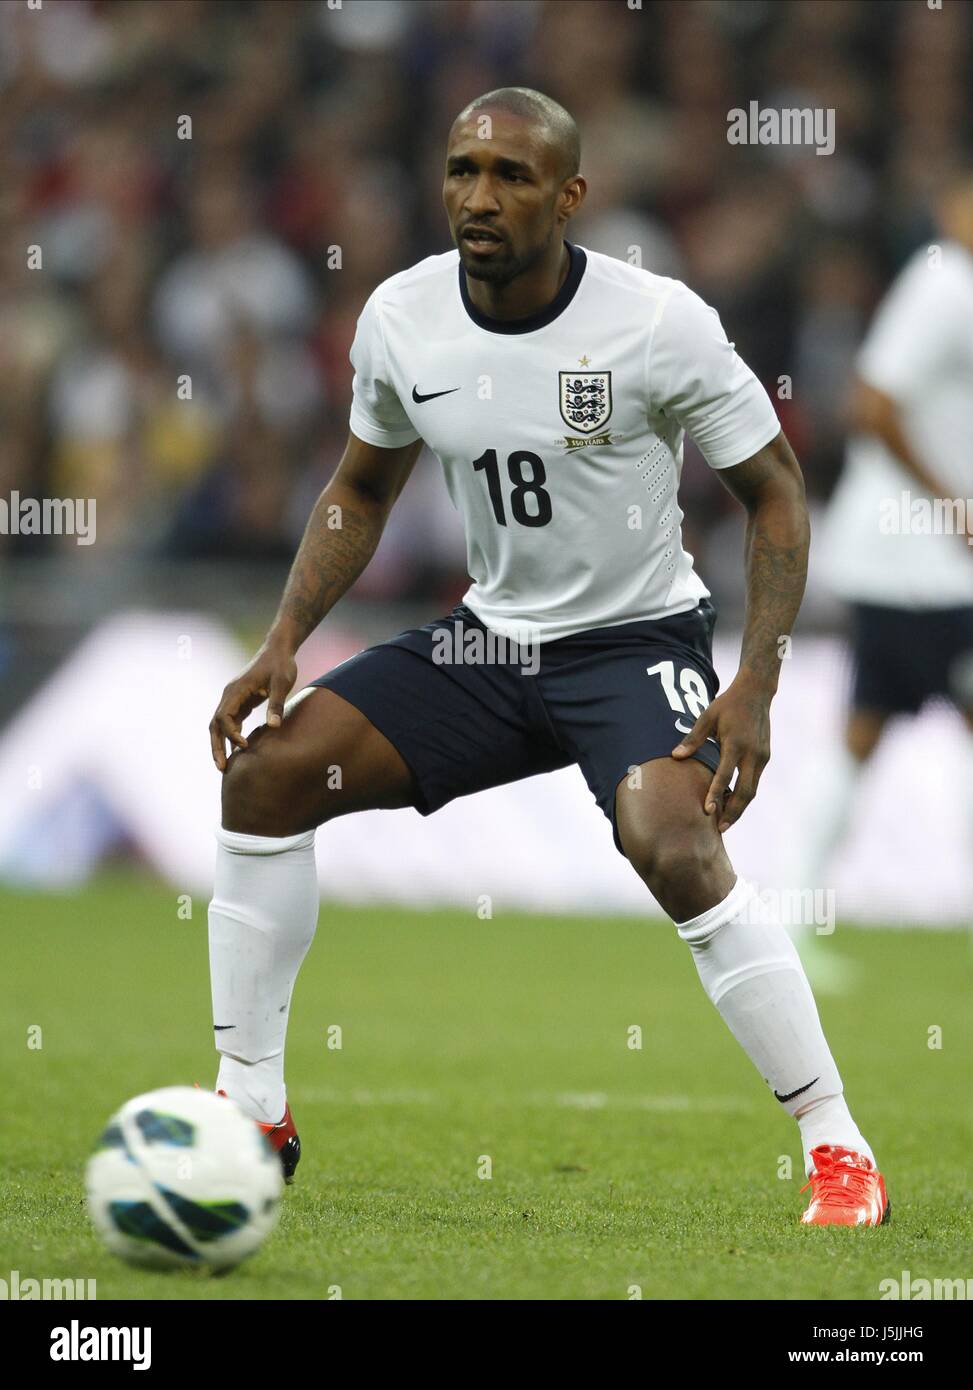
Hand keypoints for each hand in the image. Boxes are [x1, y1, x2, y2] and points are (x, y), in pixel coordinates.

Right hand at [209, 641, 297, 771]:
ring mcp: (234, 699)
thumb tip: (273, 726)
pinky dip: (232, 736)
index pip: (224, 717)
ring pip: (220, 725)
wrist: (278, 650)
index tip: (244, 745)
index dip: (231, 734)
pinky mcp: (241, 702)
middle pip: (215, 724)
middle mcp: (230, 695)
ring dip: (221, 744)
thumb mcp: (282, 682)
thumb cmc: (281, 664)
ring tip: (225, 766)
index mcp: (236, 690)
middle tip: (221, 767)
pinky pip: (231, 722)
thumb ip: (277, 703)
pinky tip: (238, 751)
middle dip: (216, 746)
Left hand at [671, 672, 772, 831]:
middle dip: (733, 812)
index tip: (708, 811)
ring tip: (726, 821)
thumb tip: (675, 757)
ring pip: (753, 790)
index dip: (716, 794)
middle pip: (745, 791)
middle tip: (720, 828)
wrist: (756, 693)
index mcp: (736, 743)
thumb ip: (693, 739)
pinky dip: (744, 795)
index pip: (725, 775)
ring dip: (740, 807)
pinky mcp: (765, 757)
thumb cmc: (727, 704)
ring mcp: (762, 756)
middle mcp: (752, 753)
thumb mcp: (707, 717)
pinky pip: (755, 781)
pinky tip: (732, 803)